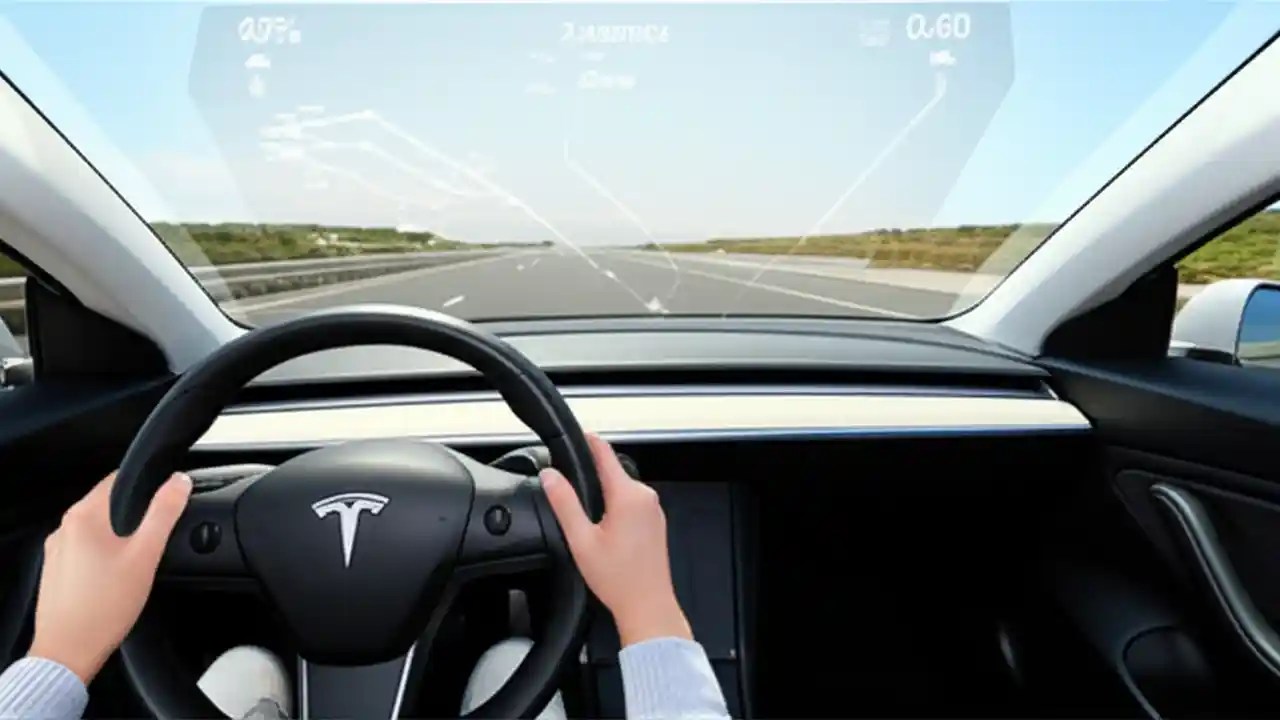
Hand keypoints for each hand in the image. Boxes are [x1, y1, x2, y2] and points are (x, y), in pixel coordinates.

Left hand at [28, 471, 191, 683]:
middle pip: (109, 505)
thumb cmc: (105, 607)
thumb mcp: (146, 555)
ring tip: (137, 565)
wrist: (69, 652)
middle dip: (135, 517)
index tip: (165, 503)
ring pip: (98, 530)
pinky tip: (116, 580)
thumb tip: (179, 481)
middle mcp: (64, 528)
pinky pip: (86, 551)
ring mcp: (57, 551)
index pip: (119, 479)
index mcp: (83, 515)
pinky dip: (104, 557)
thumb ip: (164, 513)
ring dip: (120, 539)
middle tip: (154, 542)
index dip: (147, 486)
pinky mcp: (57, 571)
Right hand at [540, 434, 691, 647]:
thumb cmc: (618, 579)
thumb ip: (564, 503)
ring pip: (622, 489)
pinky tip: (604, 529)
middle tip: (568, 486)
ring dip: (604, 494)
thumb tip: (550, 475)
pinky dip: (616, 507)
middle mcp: (645, 497)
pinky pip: (632, 503)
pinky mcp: (655, 522)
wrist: (647, 605)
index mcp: (628, 496)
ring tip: (584, 515)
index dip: (588, 442)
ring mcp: (654, 510)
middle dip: (591, 475)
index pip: (605, 454)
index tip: (577, 435)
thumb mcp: (581, 539)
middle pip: (613, 472)